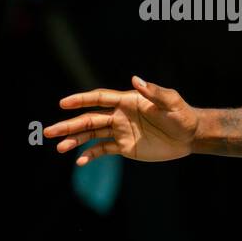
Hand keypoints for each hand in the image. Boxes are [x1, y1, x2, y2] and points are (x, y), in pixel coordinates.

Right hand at [45, 77, 197, 164]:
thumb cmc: (183, 115)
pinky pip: (103, 150)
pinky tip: (80, 161)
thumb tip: (135, 79)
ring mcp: (120, 131)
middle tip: (50, 131)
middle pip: (89, 119)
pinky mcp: (125, 146)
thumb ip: (154, 92)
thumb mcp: (171, 103)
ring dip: (75, 140)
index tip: (63, 104)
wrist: (191, 136)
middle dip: (69, 125)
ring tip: (60, 147)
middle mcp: (119, 115)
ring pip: (92, 134)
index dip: (81, 100)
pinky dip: (91, 154)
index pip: (99, 99)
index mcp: (127, 101)